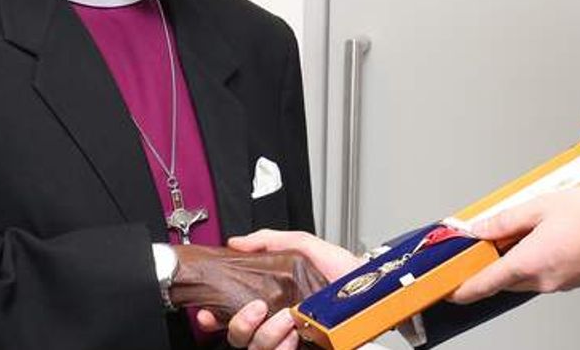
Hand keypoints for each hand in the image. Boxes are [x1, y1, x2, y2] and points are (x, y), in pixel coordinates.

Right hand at [198, 230, 362, 348]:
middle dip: (241, 325)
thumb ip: (270, 240)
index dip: (213, 317)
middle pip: (238, 337)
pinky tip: (294, 333)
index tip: (207, 312)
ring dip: (267, 334)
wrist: (372, 287)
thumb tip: (237, 243)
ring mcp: (289, 340)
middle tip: (258, 308)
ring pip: (257, 348)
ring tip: (287, 318)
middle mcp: (276, 322)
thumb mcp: (306, 245)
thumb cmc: (345, 271)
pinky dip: (283, 346)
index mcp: (271, 299)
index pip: (230, 314)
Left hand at [449, 186, 579, 302]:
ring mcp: (560, 283)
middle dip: (493, 264)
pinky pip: (544, 274)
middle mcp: (544, 280)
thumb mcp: (542, 205)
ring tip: (524, 230)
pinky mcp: (573, 281)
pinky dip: (536, 260)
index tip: (450, 288)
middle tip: (487, 241)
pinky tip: (545, 237)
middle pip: (505, 279)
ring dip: (516, 260)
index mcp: (531, 262)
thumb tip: (480, 229)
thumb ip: (506, 220)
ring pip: (525, 276)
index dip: (464, 288)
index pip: (486, 283)